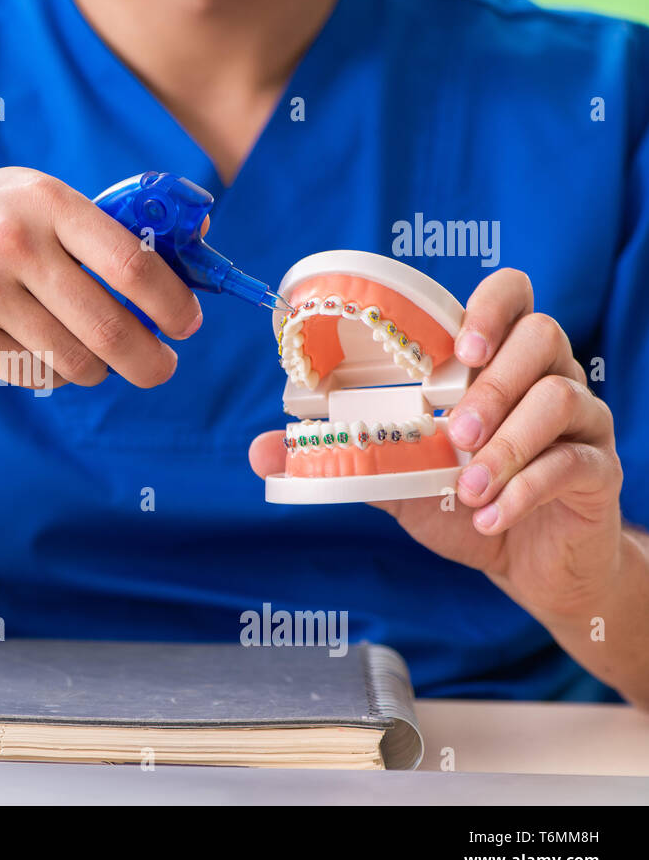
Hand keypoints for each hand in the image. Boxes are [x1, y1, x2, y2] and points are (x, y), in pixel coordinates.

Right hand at [0, 167, 202, 388]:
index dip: (171, 304)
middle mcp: (14, 244)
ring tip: (93, 360)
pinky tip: (42, 354)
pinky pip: (31, 373)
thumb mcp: (25, 195)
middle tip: (160, 369)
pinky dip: (49, 373)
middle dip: (148, 360)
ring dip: (95, 370)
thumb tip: (187, 247)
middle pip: (110, 327)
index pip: (132, 264)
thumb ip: (94, 223)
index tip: (187, 325)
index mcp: (45, 202)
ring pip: (72, 361)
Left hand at [250, 268, 624, 623]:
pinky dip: (524, 489)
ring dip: (506, 443)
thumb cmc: (463, 502)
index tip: (457, 349)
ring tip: (466, 486)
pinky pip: (575, 463)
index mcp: (496, 363)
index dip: (489, 307)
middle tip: (452, 433)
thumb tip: (259, 447)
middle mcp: (546, 378)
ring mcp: (581, 421)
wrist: (525, 563)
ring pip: (561, 398)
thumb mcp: (395, 478)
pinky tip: (488, 515)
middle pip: (542, 337)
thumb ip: (341, 455)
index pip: (512, 296)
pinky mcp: (600, 470)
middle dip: (491, 384)